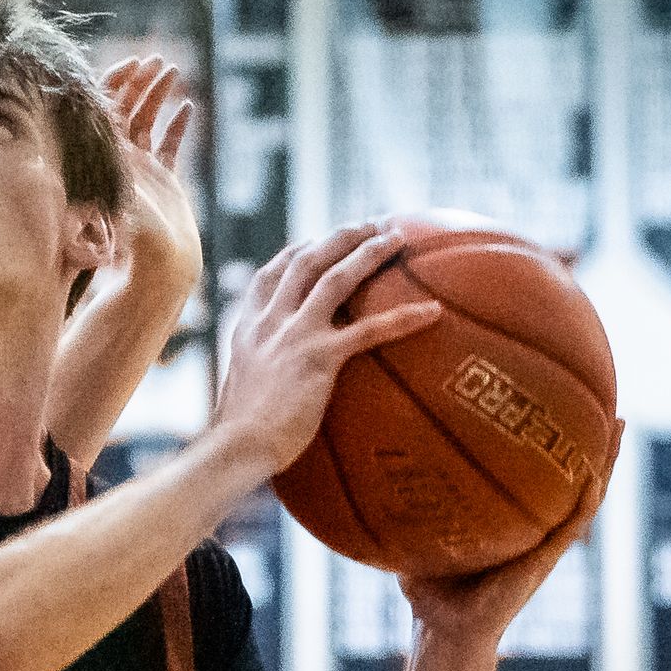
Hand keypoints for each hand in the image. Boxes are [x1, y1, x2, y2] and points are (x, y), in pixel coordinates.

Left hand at [103, 54, 200, 294]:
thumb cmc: (136, 244)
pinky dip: (177, 126)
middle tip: (157, 61)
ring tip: (173, 72)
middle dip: (140, 83)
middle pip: (126, 111)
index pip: (104, 113)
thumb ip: (106, 168)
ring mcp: (143, 171)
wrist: (160, 272)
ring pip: (148, 123)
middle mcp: (120, 163)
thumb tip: (89, 133)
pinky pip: (170, 147)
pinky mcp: (165, 183)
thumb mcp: (117, 199)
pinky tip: (187, 108)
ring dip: (159, 96)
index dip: (116, 85)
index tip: (133, 65)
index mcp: (105, 161)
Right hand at [213, 225, 442, 474]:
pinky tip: (433, 312)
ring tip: (397, 238)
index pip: (269, 275)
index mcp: (249, 327)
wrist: (237, 446)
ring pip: (336, 279)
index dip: (295, 252)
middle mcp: (270, 322)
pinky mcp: (319, 357)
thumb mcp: (240, 391)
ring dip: (369, 253)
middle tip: (370, 224)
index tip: (315, 241)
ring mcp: (294, 335)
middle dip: (339, 237)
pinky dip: (403, 317)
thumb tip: (275, 387)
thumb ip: (258, 375)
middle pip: (307, 261)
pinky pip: (369, 330)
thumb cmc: (239, 435)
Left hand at [401, 421, 623, 648]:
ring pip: (585, 494)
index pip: (536, 474)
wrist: (445, 631)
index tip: (560, 402)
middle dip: (590, 440)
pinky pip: (572, 524)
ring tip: (619, 425)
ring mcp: (544, 542)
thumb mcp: (415, 535)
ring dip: (605, 461)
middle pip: (571, 475)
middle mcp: (533, 527)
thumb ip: (406, 505)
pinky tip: (595, 474)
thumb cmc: (428, 590)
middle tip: (606, 403)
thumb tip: (375, 463)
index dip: (551, 442)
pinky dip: (586, 500)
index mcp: (509, 520)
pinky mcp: (545, 560)